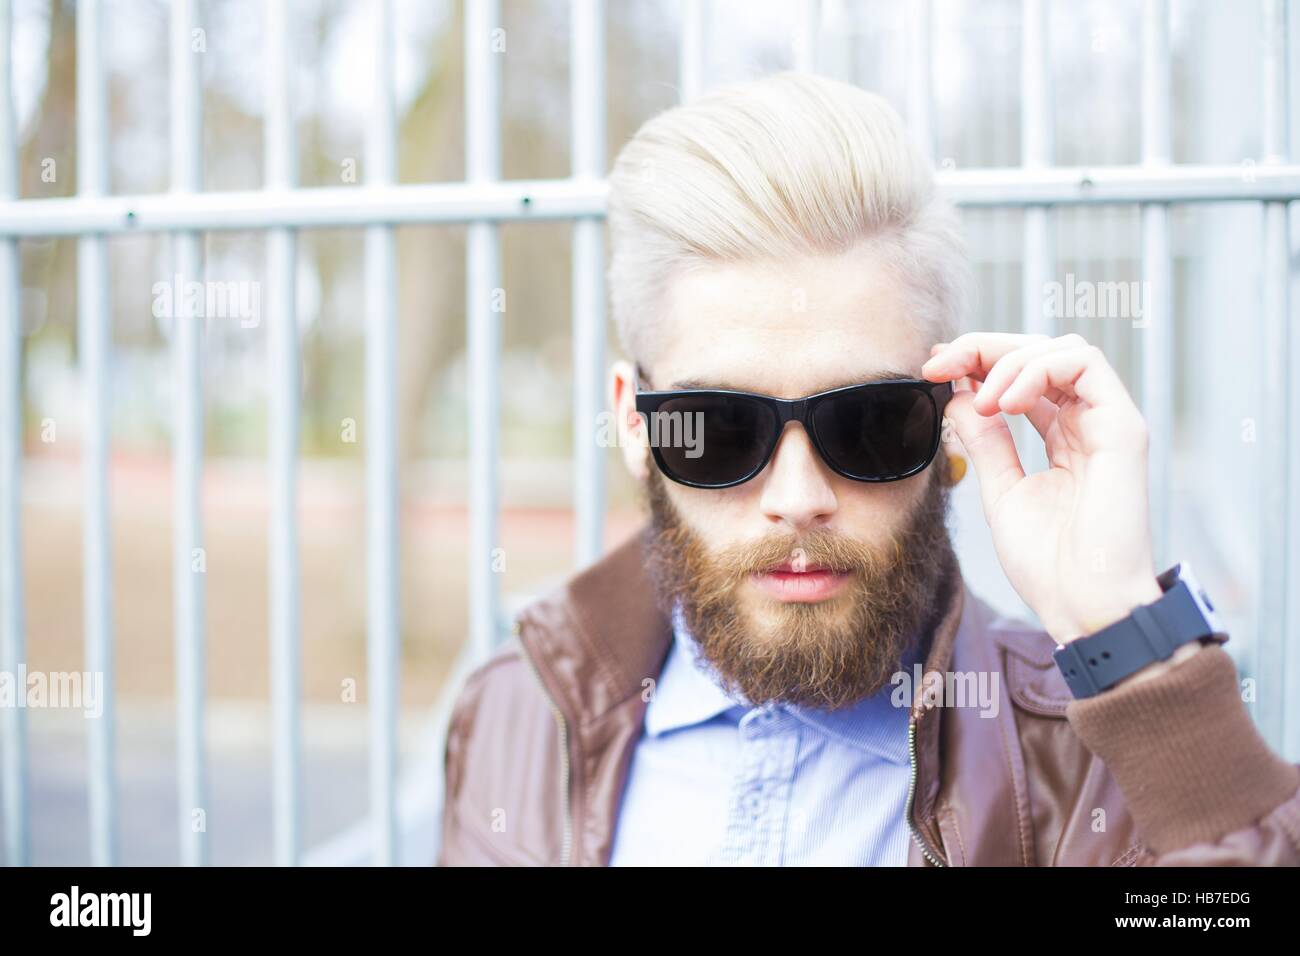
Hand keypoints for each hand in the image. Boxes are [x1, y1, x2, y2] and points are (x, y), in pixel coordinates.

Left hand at [922, 332, 1161, 643]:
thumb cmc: (1049, 563)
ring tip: (982, 403)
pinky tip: (1005, 403)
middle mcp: (1087, 423)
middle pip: (1038, 353)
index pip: (1021, 376)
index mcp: (1062, 437)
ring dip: (1009, 361)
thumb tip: (959, 396)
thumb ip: (986, 441)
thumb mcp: (1001, 490)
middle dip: (983, 348)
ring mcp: (1107, 422)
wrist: (1082, 605)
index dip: (976, 362)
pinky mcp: (1123, 427)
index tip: (934, 369)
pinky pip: (1085, 364)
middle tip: (941, 365)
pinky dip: (1038, 369)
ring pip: (1061, 349)